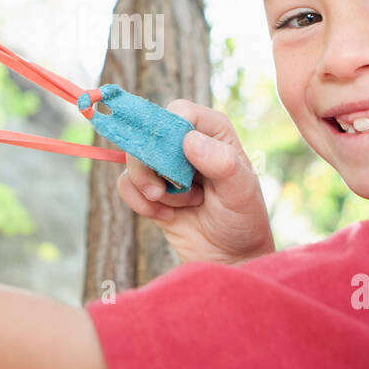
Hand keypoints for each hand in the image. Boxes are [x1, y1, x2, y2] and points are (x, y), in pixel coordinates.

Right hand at [116, 99, 273, 264]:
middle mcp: (186, 143)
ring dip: (152, 188)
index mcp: (213, 132)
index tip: (177, 161)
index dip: (171, 132)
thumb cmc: (243, 219)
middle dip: (155, 166)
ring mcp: (165, 165)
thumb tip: (189, 140)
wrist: (229, 256)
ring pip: (133, 159)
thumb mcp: (241, 191)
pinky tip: (166, 217)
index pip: (180, 111)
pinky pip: (125, 184)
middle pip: (149, 133)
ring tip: (178, 206)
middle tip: (168, 190)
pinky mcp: (149, 186)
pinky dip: (140, 203)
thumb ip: (221, 163)